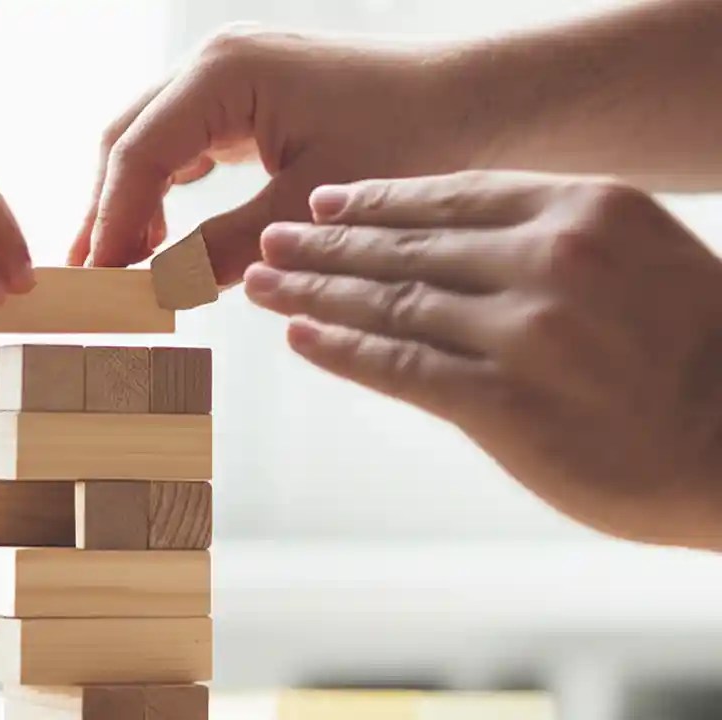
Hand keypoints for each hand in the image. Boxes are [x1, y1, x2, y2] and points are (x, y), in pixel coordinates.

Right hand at [71, 27, 475, 281]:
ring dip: (131, 201)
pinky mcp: (251, 98)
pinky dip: (165, 189)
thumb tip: (159, 291)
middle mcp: (216, 63)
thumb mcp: (309, 207)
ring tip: (117, 268)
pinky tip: (160, 236)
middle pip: (129, 140)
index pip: (137, 153)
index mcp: (223, 73)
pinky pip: (186, 142)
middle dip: (106, 210)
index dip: (109, 222)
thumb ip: (224, 247)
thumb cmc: (412, 140)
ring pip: (151, 140)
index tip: (95, 284)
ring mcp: (232, 76)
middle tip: (89, 282)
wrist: (480, 103)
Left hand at [244, 171, 721, 547]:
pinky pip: (398, 365)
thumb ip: (551, 245)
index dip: (377, 200)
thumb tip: (457, 249)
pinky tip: (299, 335)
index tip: (325, 203)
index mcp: (581, 210)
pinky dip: (341, 347)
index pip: (451, 197)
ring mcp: (520, 331)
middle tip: (270, 239)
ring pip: (390, 301)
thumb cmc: (697, 352)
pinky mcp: (500, 401)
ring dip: (315, 291)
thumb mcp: (639, 259)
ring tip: (262, 282)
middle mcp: (546, 259)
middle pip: (407, 247)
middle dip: (327, 244)